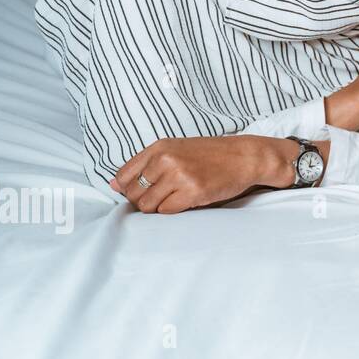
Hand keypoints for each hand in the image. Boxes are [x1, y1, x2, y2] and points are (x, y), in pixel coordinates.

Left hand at [110, 135, 293, 213]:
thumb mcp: (175, 149)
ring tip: (176, 198)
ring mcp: (179, 176)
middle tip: (165, 196)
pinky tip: (187, 199)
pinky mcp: (192, 192)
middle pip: (134, 194)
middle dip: (145, 201)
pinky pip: (167, 211)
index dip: (129, 189)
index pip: (123, 176)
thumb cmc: (210, 154)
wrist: (244, 156)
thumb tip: (114, 185)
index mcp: (159, 148)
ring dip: (159, 207)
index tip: (144, 191)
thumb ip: (145, 165)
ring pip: (148, 206)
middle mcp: (165, 160)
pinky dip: (174, 210)